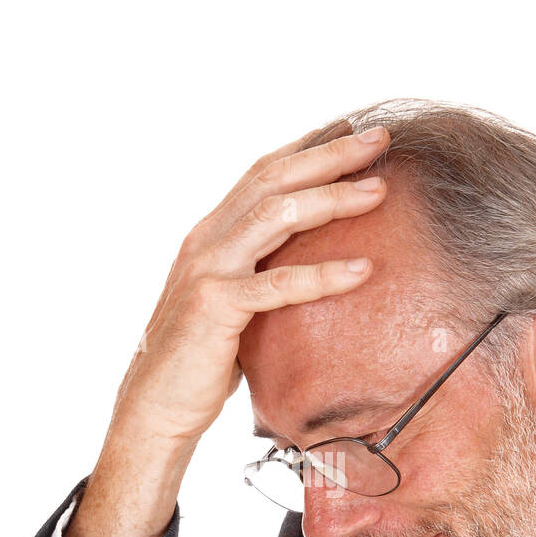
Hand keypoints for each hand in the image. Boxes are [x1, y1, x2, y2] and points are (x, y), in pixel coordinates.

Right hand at [112, 122, 389, 444]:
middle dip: (329, 155)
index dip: (309, 147)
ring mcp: (208, 269)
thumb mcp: (233, 305)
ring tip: (380, 191)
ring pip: (275, 215)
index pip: (263, 173)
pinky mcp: (215, 307)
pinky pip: (277, 285)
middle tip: (380, 139)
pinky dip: (323, 276)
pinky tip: (363, 270)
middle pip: (273, 178)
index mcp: (212, 234)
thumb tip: (310, 268)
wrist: (155, 407)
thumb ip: (261, 276)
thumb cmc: (201, 362)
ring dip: (332, 198)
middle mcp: (207, 240)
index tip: (354, 130)